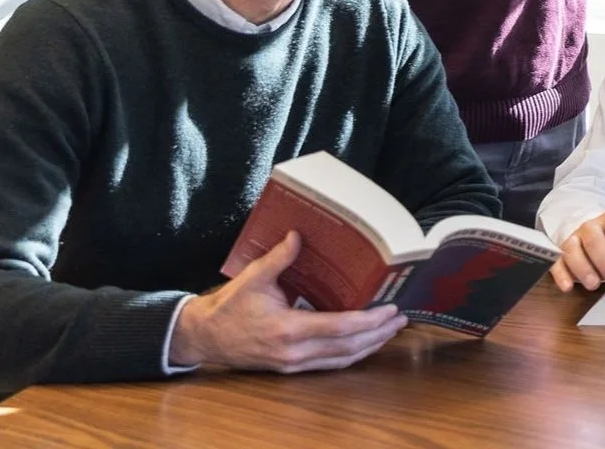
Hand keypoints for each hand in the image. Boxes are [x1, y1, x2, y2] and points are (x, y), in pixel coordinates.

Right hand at [171, 232, 407, 372]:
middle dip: (378, 334)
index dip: (369, 320)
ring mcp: (294, 364)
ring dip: (370, 346)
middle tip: (401, 318)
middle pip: (348, 347)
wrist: (204, 338)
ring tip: (391, 331)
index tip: (390, 309)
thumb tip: (298, 235)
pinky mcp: (291, 368)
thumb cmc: (228, 307)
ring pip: (342, 360)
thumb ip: (279, 258)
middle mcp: (294, 352)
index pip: (340, 327)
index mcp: (287, 329)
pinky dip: (351, 355)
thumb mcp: (252, 278)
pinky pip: (329, 364)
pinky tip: (365, 344)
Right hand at [549, 209, 604, 291]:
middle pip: (595, 241)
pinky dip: (560, 274)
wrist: (585, 219)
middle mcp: (590, 225)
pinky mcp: (557, 251)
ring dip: (583, 268)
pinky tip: (567, 287)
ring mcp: (572, 237)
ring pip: (572, 249)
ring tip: (593, 285)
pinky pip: (556, 261)